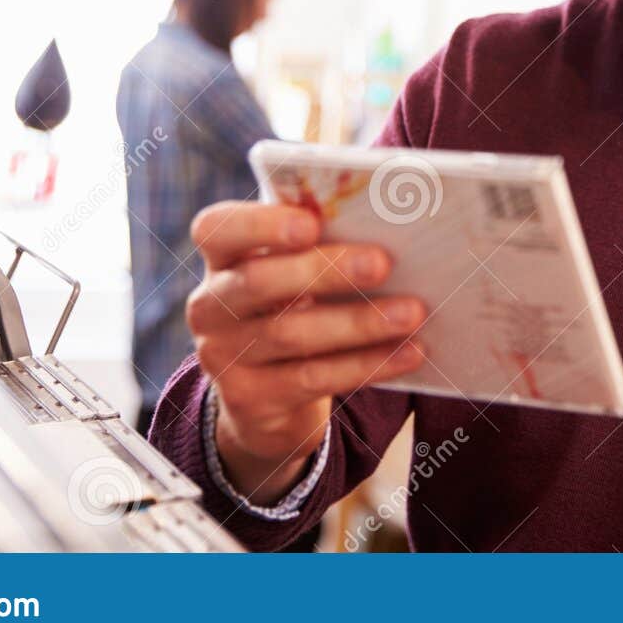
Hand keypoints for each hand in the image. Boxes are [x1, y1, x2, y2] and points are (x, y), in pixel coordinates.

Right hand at [185, 200, 425, 503]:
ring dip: (359, 322)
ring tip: (412, 312)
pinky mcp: (250, 399)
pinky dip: (367, 364)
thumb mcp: (292, 273)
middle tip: (383, 263)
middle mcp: (209, 306)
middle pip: (258, 282)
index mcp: (221, 257)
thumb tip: (393, 229)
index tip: (312, 223)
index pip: (217, 229)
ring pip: (292, 334)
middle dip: (325, 270)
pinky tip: (409, 352)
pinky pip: (313, 378)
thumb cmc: (292, 307)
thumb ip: (319, 246)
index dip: (260, 224)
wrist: (265, 397)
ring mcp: (223, 356)